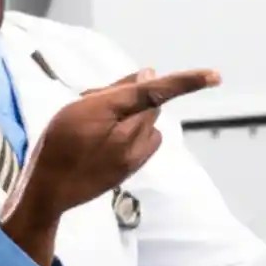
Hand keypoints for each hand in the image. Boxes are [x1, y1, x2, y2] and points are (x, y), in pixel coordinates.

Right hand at [0, 67, 219, 265]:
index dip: (187, 81)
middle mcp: (132, 141)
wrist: (49, 190)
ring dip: (133, 116)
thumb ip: (117, 89)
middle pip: (150, 104)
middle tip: (93, 101)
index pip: (156, 92)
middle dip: (132, 97)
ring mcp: (134, 157)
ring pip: (148, 123)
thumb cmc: (58, 144)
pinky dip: (133, 133)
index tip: (216, 76)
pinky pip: (145, 141)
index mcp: (116, 121)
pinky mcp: (132, 169)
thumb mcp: (80, 107)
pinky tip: (105, 141)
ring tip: (97, 125)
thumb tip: (148, 74)